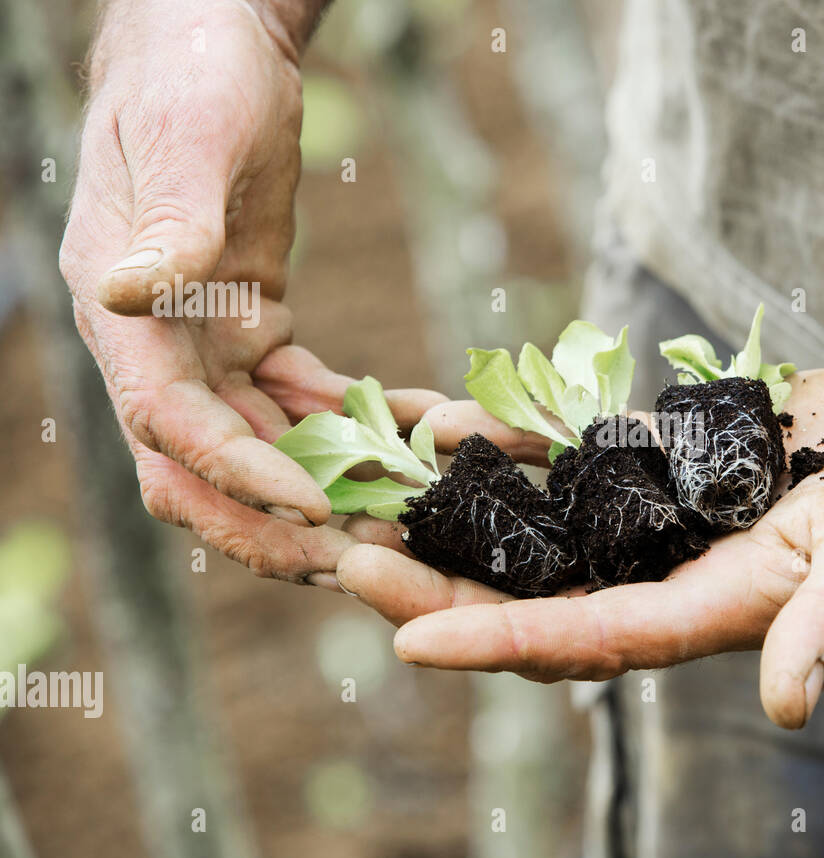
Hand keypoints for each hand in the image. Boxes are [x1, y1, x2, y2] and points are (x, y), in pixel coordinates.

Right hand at [58, 0, 360, 582]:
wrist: (217, 45)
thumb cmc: (192, 81)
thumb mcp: (185, 146)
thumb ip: (165, 225)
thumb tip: (124, 294)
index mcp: (123, 315)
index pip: (168, 424)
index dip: (235, 473)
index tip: (312, 506)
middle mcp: (157, 344)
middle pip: (203, 468)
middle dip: (272, 523)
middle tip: (359, 558)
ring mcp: (206, 342)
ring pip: (257, 446)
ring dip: (324, 488)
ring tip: (401, 514)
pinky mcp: (254, 328)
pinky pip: (301, 399)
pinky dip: (352, 424)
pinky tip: (417, 435)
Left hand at [337, 334, 823, 726]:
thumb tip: (786, 706)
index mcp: (732, 608)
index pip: (596, 636)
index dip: (501, 641)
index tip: (405, 637)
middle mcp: (694, 572)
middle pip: (548, 591)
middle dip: (449, 581)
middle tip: (351, 556)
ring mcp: (685, 515)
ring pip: (553, 526)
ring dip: (468, 513)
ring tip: (376, 486)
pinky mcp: (690, 456)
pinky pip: (588, 456)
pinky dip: (526, 443)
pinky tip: (459, 420)